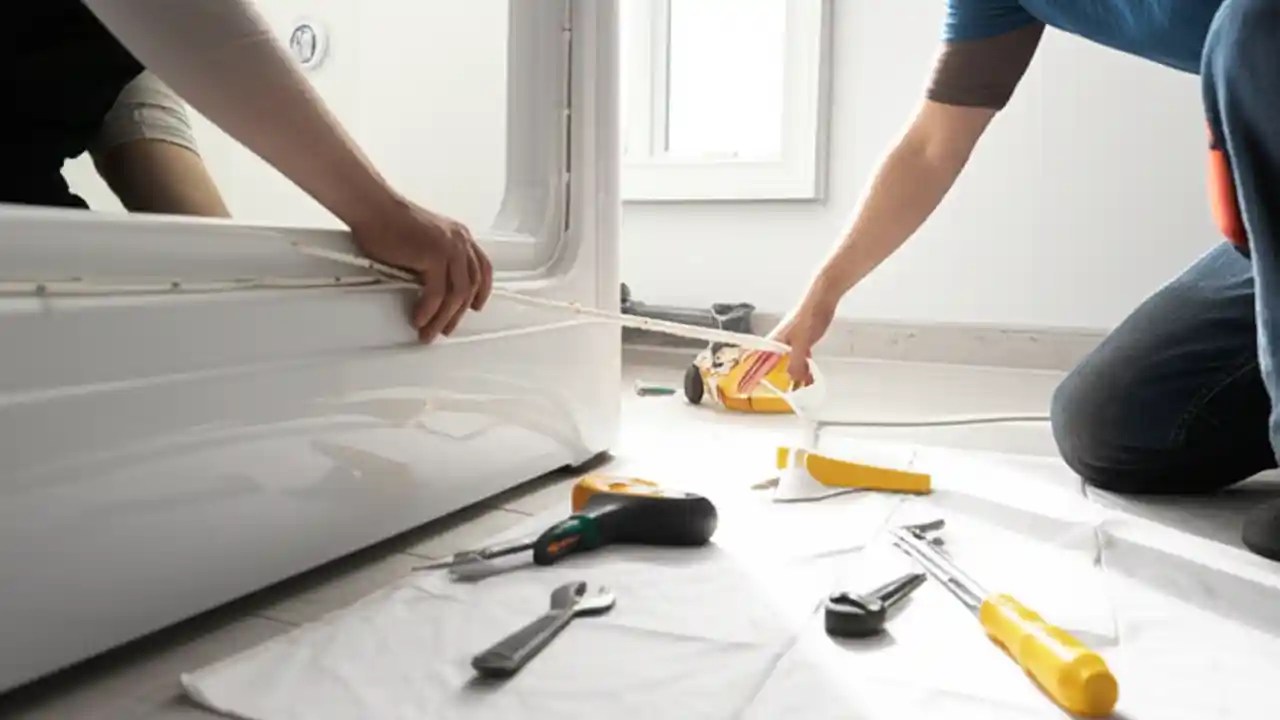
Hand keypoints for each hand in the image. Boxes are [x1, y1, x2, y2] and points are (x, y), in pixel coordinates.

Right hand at [352, 198, 493, 342]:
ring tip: (429, 333)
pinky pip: (437, 293)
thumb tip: (431, 288)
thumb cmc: (388, 224)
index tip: (475, 307)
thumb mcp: (424, 240)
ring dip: (444, 318)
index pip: (481, 267)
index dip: (482, 290)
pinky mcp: (435, 256)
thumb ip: (435, 259)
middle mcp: (460, 241)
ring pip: (457, 294)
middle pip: (471, 286)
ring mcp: (450, 247)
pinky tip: (419, 320)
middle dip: (458, 313)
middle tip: (445, 330)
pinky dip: (429, 311)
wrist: (373, 208)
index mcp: (460, 236)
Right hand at [738, 286, 838, 393]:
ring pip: (788, 363)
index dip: (753, 374)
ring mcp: (791, 342)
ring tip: (803, 386)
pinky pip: (800, 358)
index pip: (757, 361)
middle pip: (773, 365)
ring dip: (794, 374)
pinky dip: (804, 367)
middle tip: (786, 392)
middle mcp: (779, 343)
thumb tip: (792, 377)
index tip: (750, 388)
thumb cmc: (808, 316)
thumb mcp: (801, 342)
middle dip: (777, 379)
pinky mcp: (802, 340)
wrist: (822, 300)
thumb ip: (796, 361)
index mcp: (773, 342)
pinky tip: (810, 374)